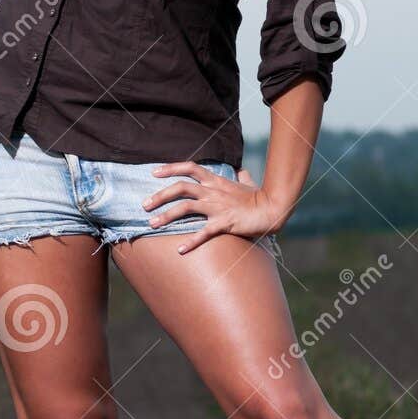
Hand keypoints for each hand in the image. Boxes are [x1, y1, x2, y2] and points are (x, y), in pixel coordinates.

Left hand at [142, 162, 288, 253]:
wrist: (273, 209)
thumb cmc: (260, 198)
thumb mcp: (249, 184)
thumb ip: (242, 177)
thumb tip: (242, 171)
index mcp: (216, 181)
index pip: (190, 168)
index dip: (171, 168)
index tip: (154, 172)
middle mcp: (213, 191)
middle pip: (180, 187)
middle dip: (159, 195)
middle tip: (144, 205)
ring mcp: (217, 206)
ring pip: (185, 207)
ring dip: (166, 216)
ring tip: (151, 225)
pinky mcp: (224, 222)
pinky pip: (204, 232)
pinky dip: (191, 241)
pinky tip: (180, 250)